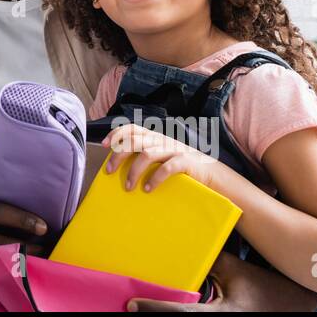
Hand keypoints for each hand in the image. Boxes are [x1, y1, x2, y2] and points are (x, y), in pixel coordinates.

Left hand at [103, 124, 220, 191]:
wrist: (211, 173)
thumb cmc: (181, 167)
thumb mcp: (161, 156)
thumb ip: (144, 155)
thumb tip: (117, 165)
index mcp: (154, 137)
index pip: (132, 128)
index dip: (117, 134)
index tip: (104, 145)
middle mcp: (162, 140)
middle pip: (134, 141)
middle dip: (118, 155)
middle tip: (109, 171)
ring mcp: (174, 149)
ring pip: (147, 154)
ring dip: (134, 172)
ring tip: (128, 187)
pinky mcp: (185, 162)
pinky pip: (166, 168)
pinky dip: (155, 178)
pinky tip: (148, 189)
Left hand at [128, 250, 316, 311]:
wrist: (295, 306)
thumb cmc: (265, 286)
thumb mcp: (236, 270)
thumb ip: (209, 261)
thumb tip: (180, 246)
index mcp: (221, 315)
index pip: (180, 314)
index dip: (154, 309)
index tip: (131, 304)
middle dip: (152, 316)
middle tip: (127, 307)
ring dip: (161, 316)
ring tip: (137, 308)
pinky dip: (175, 315)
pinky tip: (160, 308)